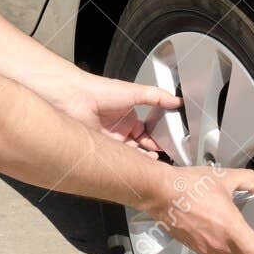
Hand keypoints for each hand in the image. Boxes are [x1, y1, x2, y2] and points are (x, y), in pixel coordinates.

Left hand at [52, 72, 179, 155]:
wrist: (76, 99)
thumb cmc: (101, 91)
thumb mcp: (136, 92)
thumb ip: (158, 97)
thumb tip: (177, 100)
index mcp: (128, 116)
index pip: (146, 132)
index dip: (156, 139)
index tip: (167, 144)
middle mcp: (119, 129)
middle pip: (139, 145)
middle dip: (150, 152)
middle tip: (161, 156)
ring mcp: (110, 139)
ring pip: (130, 153)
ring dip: (141, 158)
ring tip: (153, 161)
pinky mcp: (102, 147)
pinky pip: (117, 157)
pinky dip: (128, 161)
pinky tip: (137, 162)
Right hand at [142, 164, 253, 253]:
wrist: (161, 192)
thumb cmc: (189, 186)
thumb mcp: (225, 177)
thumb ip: (248, 181)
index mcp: (231, 228)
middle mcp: (219, 242)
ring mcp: (205, 246)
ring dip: (231, 246)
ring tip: (226, 226)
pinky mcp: (193, 246)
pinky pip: (210, 249)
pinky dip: (215, 242)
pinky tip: (210, 224)